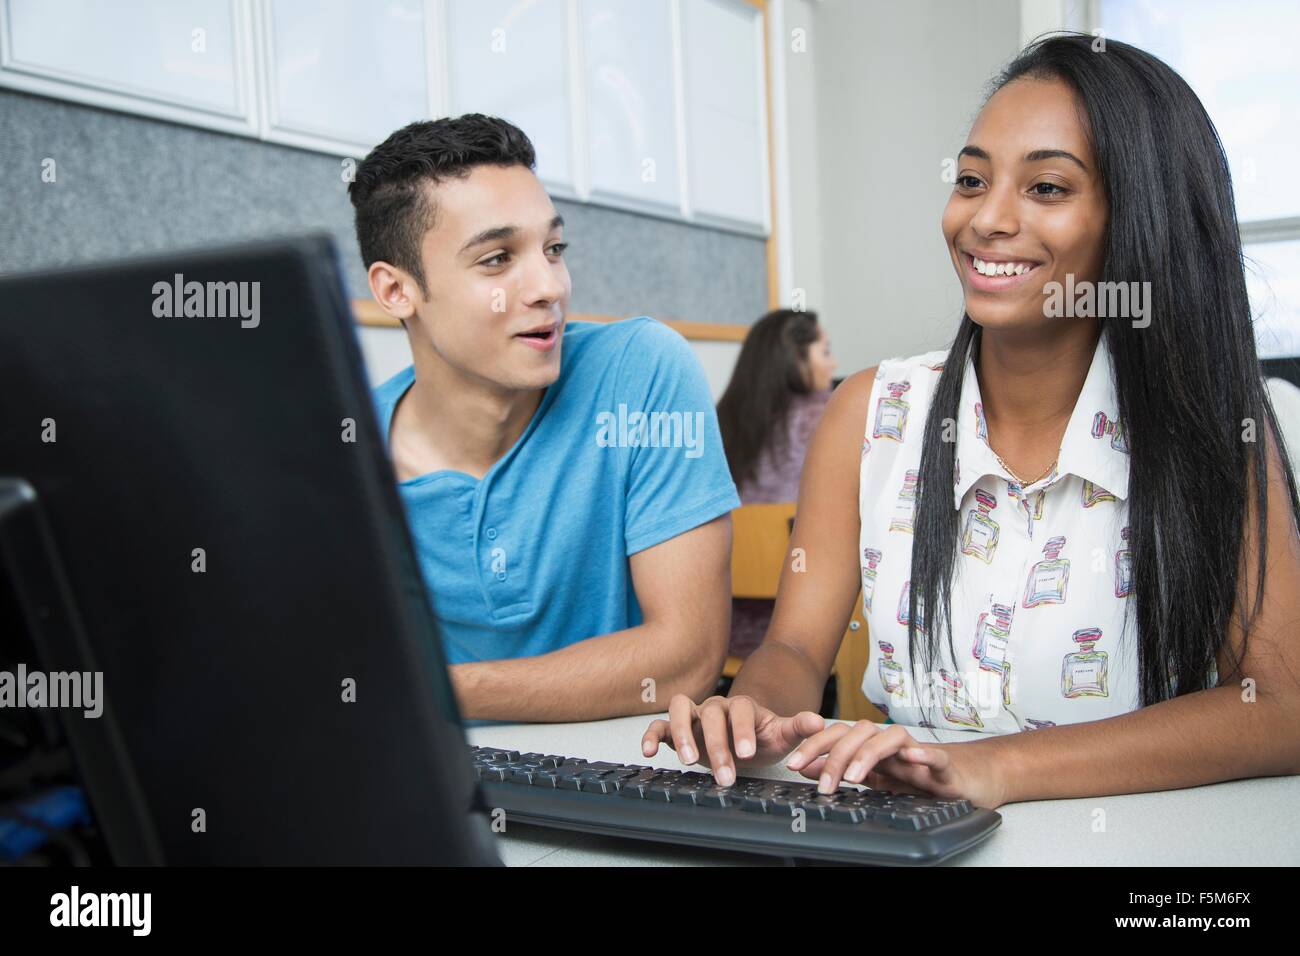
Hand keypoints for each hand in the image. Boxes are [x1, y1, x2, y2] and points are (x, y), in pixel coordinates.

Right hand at [641, 693, 825, 785]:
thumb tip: (820, 722)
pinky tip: (648, 751)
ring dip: (683, 734)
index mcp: (741, 706)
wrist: (746, 740)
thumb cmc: (763, 737)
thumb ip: (798, 727)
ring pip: (680, 711)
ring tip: (689, 760)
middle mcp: (715, 706)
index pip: (740, 710)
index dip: (742, 729)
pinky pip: (659, 726)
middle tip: (726, 773)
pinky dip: (651, 735)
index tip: (748, 752)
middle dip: (717, 744)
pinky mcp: (676, 728)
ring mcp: (694, 715)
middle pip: (711, 713)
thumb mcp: (783, 735)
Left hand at [786, 721, 1008, 808]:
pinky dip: (924, 753)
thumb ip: (843, 770)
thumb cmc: (920, 776)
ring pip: (890, 738)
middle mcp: (891, 744)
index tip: (793, 765)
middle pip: (859, 734)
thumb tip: (808, 767)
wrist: (966, 779)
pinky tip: (912, 756)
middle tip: (822, 784)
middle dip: (835, 756)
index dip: (814, 747)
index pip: (838, 736)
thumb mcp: (875, 777)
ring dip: (869, 755)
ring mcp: (917, 751)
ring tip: (854, 777)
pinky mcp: (945, 765)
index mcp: (872, 747)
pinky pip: (935, 754)